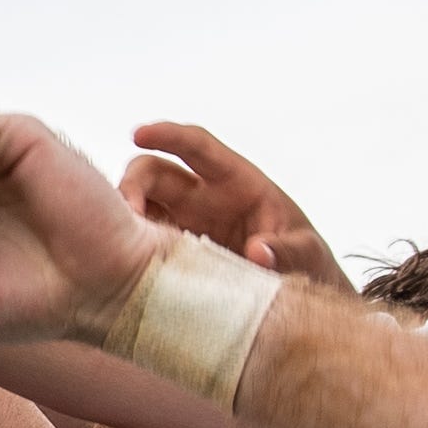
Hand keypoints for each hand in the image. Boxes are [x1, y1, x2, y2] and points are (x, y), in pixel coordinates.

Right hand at [117, 122, 350, 290]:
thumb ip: (288, 251)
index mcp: (238, 181)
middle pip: (156, 173)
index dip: (169, 135)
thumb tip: (259, 253)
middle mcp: (205, 197)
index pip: (197, 146)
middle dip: (134, 185)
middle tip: (126, 215)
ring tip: (120, 248)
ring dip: (125, 220)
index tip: (138, 134)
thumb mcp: (308, 254)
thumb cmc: (307, 263)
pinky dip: (130, 250)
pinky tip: (125, 268)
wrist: (299, 293)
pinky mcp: (176, 253)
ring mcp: (187, 225)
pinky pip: (144, 243)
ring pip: (142, 207)